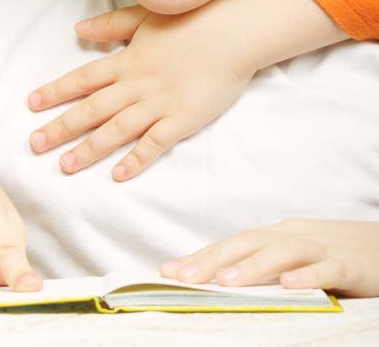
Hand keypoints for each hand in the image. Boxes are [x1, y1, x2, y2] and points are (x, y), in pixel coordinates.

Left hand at [28, 0, 344, 179]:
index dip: (56, 91)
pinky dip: (136, 159)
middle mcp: (136, 84)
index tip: (31, 104)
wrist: (232, 32)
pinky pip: (155, 143)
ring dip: (89, 148)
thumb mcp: (144, 17)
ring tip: (65, 165)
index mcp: (126, 60)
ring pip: (116, 130)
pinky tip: (118, 174)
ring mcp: (159, 104)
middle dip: (61, 127)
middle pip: (91, 109)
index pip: (83, 78)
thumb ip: (110, 25)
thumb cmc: (190, 20)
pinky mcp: (182, 119)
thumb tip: (78, 28)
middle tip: (34, 145)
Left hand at [160, 218, 378, 296]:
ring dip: (253, 266)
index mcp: (279, 235)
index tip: (167, 271)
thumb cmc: (338, 257)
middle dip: (213, 259)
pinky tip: (289, 286)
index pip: (233, 244)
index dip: (201, 256)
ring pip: (283, 251)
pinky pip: (328, 268)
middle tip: (182, 276)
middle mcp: (296, 235)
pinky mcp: (353, 263)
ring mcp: (324, 247)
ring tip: (225, 282)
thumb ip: (266, 269)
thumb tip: (221, 284)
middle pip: (249, 243)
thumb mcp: (297, 260)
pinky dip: (308, 276)